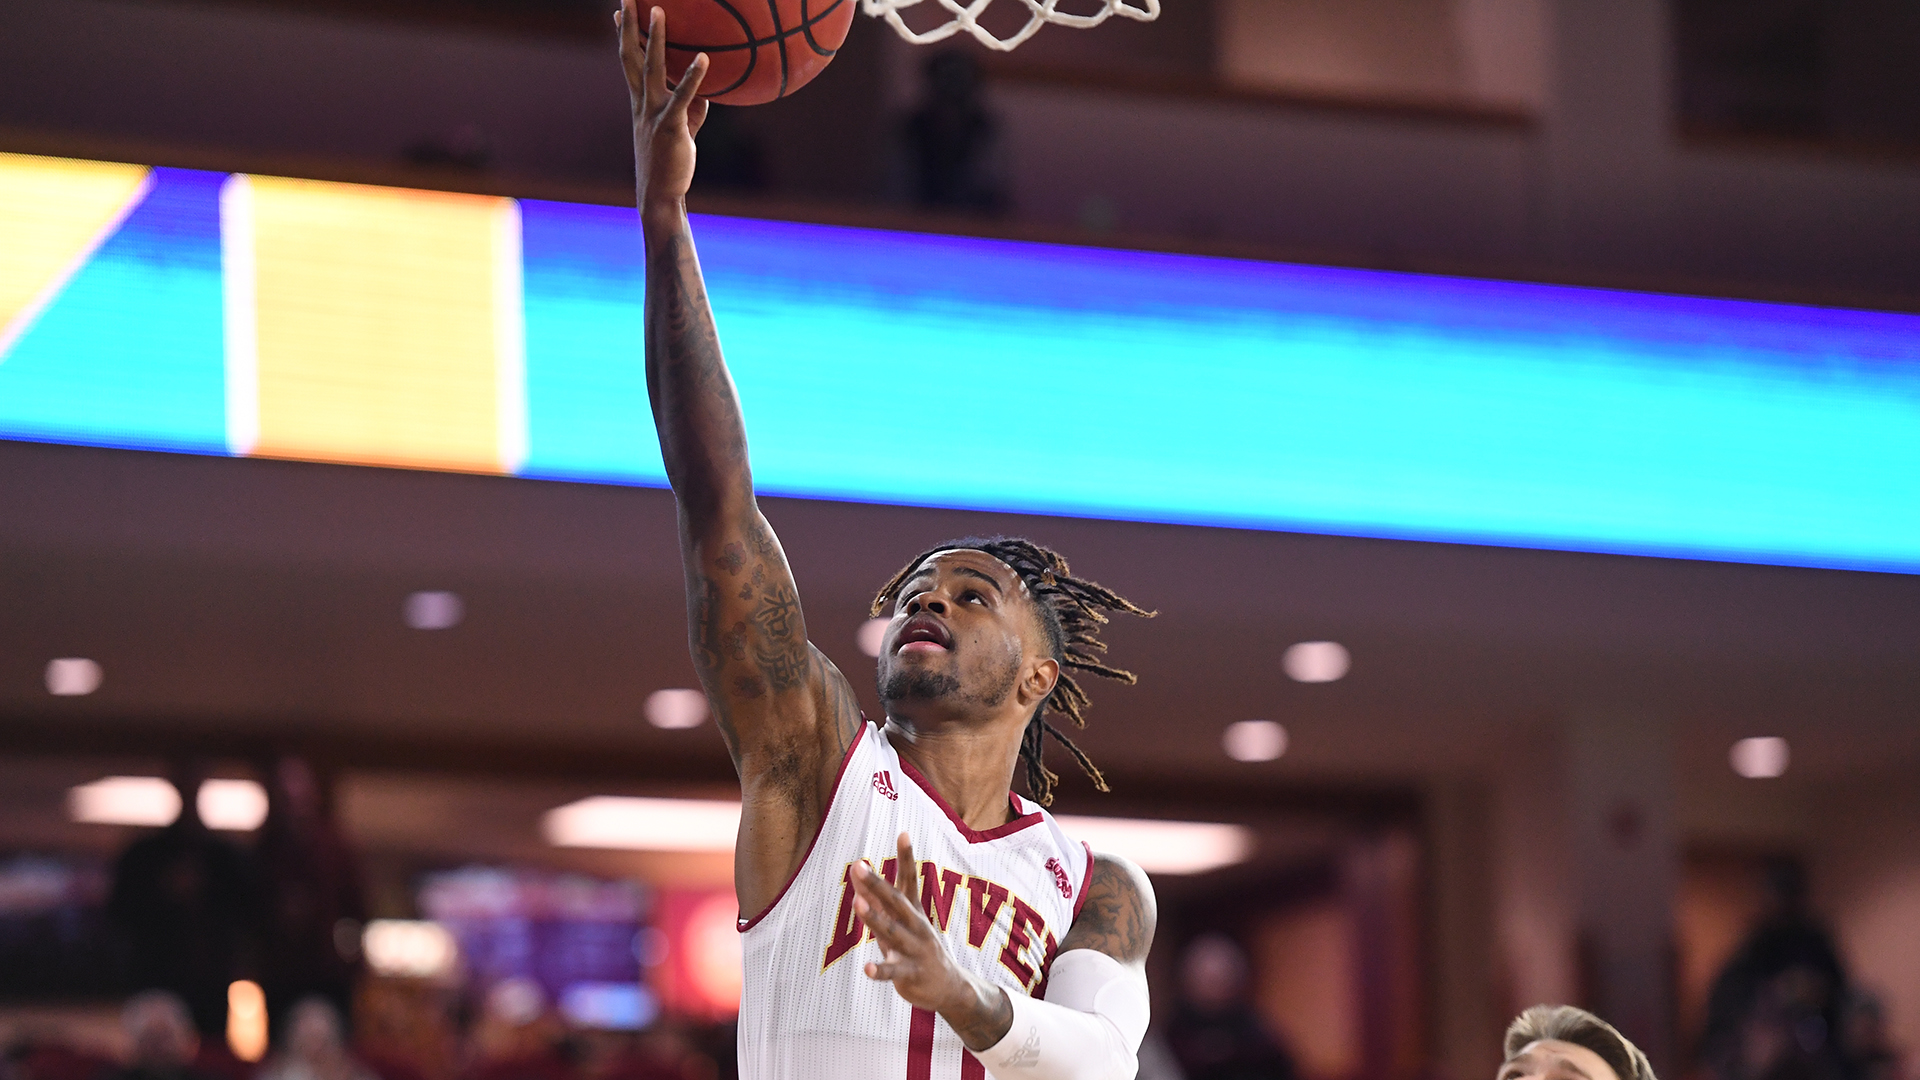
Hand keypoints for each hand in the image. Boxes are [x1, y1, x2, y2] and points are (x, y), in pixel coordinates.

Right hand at [616, 1, 708, 217]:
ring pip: (652, 68)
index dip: (625, 35)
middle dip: (629, 24)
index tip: (619, 11)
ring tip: (659, 10)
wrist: (661, 195)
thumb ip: (693, 109)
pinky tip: (704, 58)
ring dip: (655, 38)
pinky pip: (683, 97)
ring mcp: (653, 113)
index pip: (629, 61)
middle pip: (631, 55)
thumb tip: (707, 96)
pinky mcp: (671, 126)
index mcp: (641, 102)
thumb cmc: (671, 163)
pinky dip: (693, 77)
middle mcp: (642, 102)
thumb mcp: (683, 130)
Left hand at [851, 833, 1013, 1049]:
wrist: (950, 988)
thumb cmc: (919, 949)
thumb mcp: (901, 923)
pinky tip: (867, 968)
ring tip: (857, 902)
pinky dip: (880, 971)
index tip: (904, 833)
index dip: (907, 858)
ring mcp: (914, 950)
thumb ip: (879, 901)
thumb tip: (859, 876)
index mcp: (914, 912)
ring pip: (892, 932)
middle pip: (895, 901)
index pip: (910, 880)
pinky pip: (893, 972)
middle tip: (858, 865)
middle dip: (876, 884)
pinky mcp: (910, 975)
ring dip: (874, 917)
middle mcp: (916, 927)